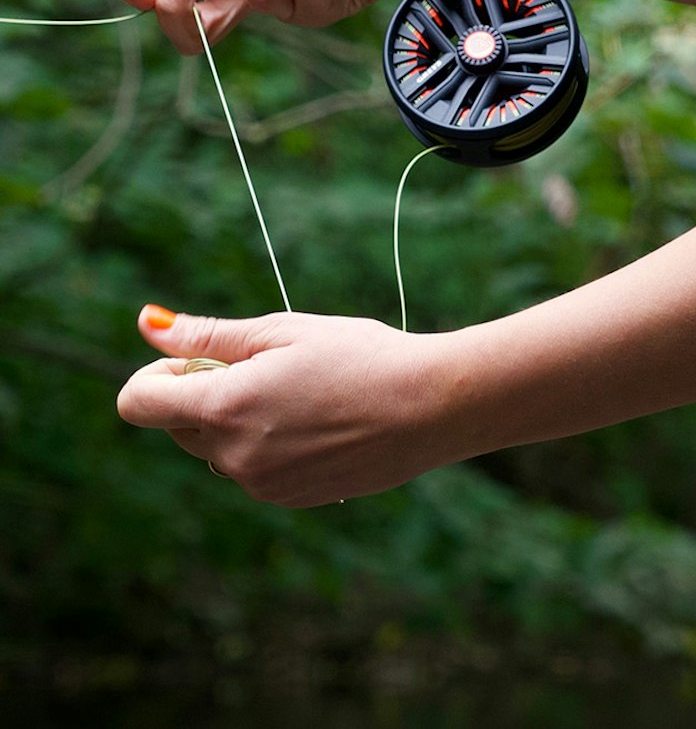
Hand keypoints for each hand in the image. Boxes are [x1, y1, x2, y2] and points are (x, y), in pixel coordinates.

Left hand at [117, 303, 463, 506]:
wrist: (428, 406)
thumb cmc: (359, 355)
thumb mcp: (282, 331)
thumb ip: (209, 334)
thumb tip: (147, 323)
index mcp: (225, 406)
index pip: (139, 402)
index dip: (156, 375)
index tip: (196, 357)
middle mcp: (233, 456)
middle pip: (178, 426)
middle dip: (204, 394)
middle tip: (266, 365)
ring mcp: (261, 484)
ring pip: (218, 450)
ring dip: (237, 421)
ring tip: (301, 393)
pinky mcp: (288, 498)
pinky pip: (253, 470)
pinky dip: (267, 444)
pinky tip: (317, 420)